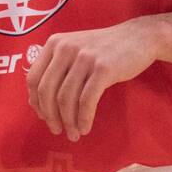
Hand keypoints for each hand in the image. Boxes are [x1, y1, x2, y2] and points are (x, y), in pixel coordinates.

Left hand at [26, 18, 164, 141]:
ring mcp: (84, 58)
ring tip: (73, 134)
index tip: (43, 117)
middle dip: (50, 115)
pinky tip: (85, 127)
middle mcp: (65, 48)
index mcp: (53, 43)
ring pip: (66, 97)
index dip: (35, 101)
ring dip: (68, 121)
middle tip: (56, 130)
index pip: (33, 78)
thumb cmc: (104, 49)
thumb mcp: (74, 49)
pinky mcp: (103, 69)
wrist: (139, 38)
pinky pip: (87, 100)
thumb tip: (39, 102)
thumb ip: (56, 67)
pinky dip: (84, 118)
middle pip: (47, 90)